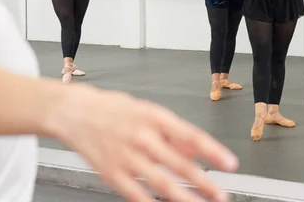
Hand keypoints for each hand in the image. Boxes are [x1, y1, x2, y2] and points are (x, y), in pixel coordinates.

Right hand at [48, 84, 238, 201]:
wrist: (74, 111)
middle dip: (203, 182)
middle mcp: (142, 136)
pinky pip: (135, 192)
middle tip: (221, 195)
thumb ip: (173, 133)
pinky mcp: (110, 171)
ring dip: (184, 197)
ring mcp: (125, 155)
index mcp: (155, 117)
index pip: (191, 135)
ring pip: (160, 181)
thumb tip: (197, 148)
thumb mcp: (148, 112)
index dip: (212, 151)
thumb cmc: (114, 109)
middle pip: (179, 163)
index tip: (229, 163)